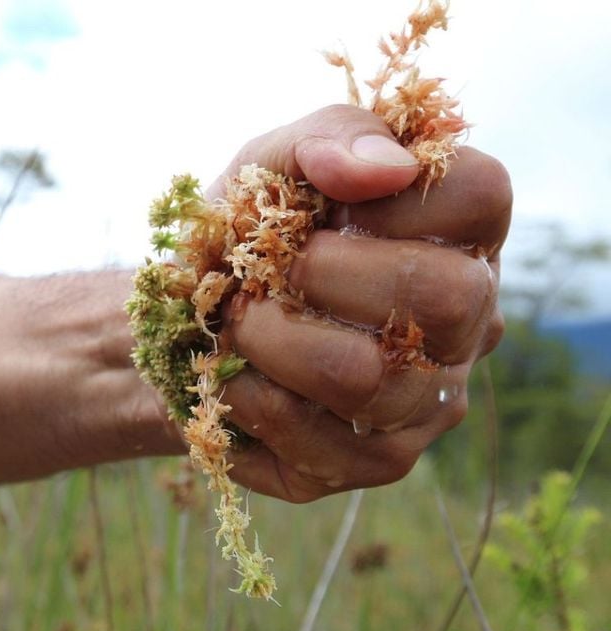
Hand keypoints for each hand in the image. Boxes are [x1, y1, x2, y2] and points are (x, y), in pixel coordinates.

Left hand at [212, 105, 511, 501]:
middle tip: (266, 272)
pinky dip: (250, 399)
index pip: (482, 196)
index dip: (389, 194)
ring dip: (271, 341)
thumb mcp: (269, 164)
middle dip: (321, 274)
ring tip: (239, 323)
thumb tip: (384, 167)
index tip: (320, 206)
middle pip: (444, 297)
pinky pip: (317, 441)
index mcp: (458, 235)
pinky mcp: (378, 462)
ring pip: (366, 379)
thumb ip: (328, 137)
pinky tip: (237, 379)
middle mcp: (466, 324)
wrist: (180, 329)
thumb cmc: (243, 237)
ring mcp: (429, 401)